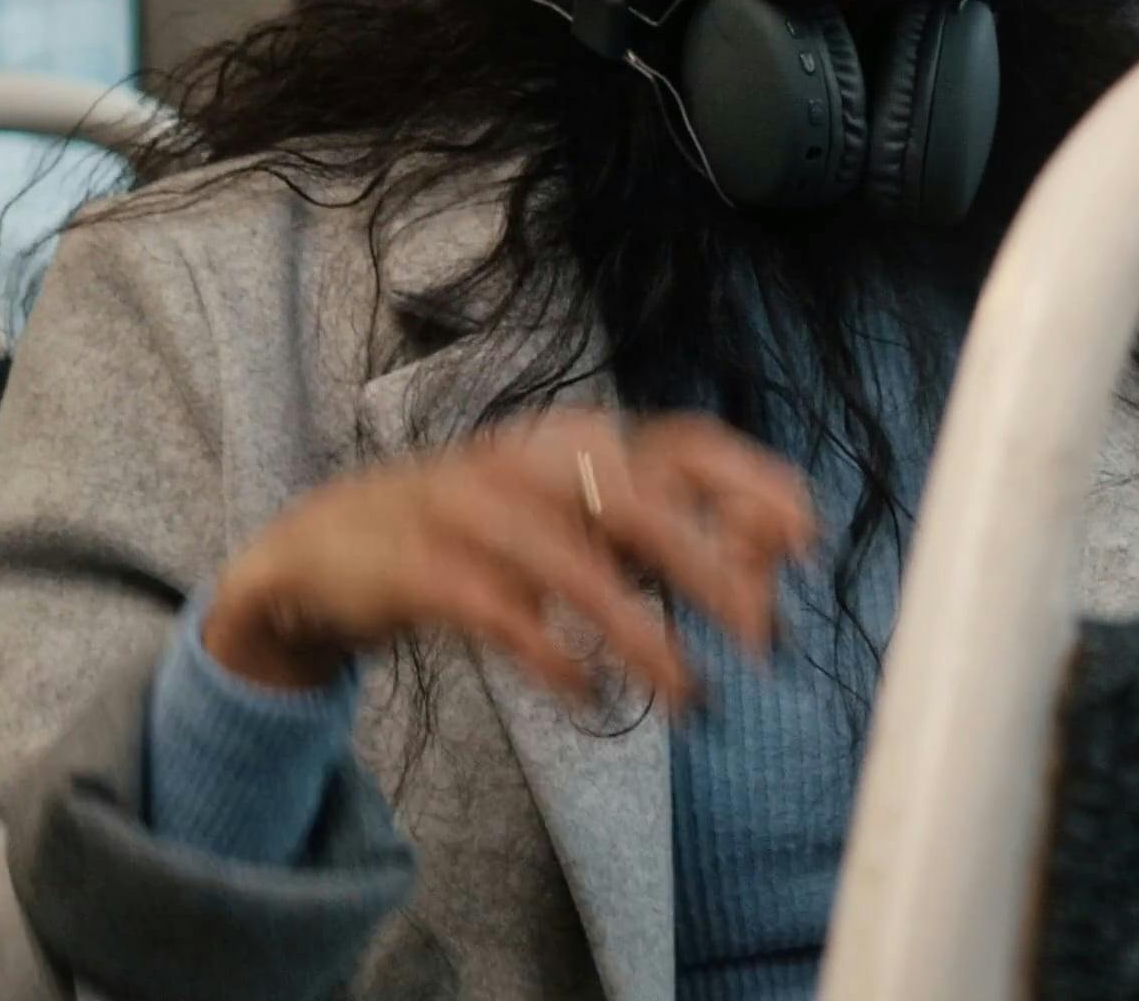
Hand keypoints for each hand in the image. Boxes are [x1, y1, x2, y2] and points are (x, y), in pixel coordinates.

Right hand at [198, 408, 817, 704]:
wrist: (331, 548)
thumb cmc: (488, 537)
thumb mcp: (582, 524)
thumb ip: (673, 530)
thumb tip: (782, 548)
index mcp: (582, 442)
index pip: (686, 441)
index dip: (751, 483)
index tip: (807, 537)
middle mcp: (533, 462)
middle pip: (641, 503)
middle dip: (711, 569)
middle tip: (763, 638)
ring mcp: (471, 509)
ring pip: (576, 568)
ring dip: (643, 637)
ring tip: (690, 696)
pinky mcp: (419, 569)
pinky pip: (500, 615)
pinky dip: (553, 656)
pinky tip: (589, 693)